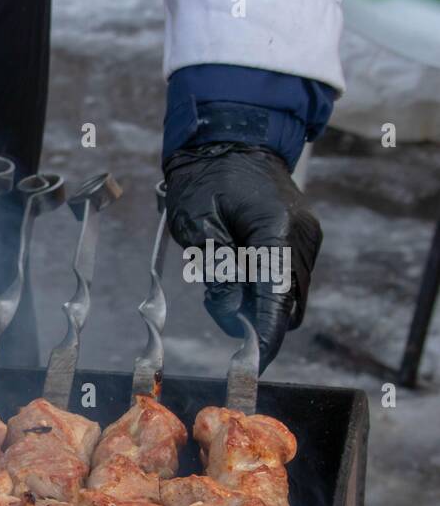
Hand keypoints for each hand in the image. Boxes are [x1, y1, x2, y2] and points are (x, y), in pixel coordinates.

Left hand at [164, 143, 321, 370]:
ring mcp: (307, 238)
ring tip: (222, 283)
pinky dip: (265, 287)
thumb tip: (227, 313)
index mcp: (277, 231)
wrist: (231, 141)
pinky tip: (237, 274)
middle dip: (257, 321)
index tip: (253, 364)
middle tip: (222, 315)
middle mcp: (301, 237)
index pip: (275, 299)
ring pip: (289, 294)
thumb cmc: (207, 179)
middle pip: (287, 303)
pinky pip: (287, 278)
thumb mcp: (198, 225)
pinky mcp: (302, 238)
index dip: (264, 336)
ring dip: (259, 304)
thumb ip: (215, 270)